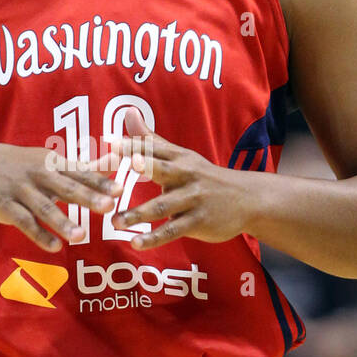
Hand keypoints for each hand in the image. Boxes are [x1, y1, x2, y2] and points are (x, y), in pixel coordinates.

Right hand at [0, 141, 121, 253]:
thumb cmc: (20, 165)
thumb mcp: (49, 160)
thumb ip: (83, 166)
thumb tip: (116, 159)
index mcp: (53, 163)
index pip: (81, 172)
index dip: (100, 181)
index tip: (121, 189)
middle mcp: (39, 175)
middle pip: (66, 187)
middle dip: (87, 196)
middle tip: (108, 206)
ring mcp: (21, 191)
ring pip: (44, 207)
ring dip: (62, 221)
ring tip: (81, 235)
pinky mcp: (5, 207)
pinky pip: (24, 222)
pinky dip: (39, 235)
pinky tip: (54, 247)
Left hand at [104, 108, 255, 249]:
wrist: (247, 199)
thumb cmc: (204, 177)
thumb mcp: (181, 156)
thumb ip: (151, 140)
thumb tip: (128, 113)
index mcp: (178, 157)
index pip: (152, 148)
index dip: (132, 146)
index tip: (109, 143)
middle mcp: (185, 175)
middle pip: (161, 169)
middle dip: (143, 167)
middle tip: (125, 167)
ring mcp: (192, 199)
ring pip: (162, 206)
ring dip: (138, 214)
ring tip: (115, 222)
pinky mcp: (197, 221)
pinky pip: (172, 230)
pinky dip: (154, 238)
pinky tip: (135, 243)